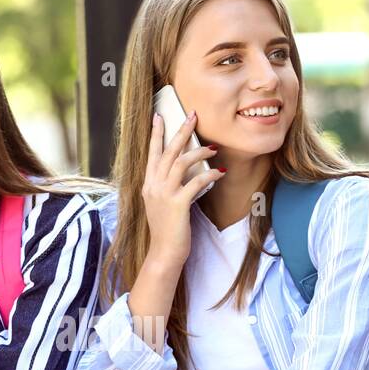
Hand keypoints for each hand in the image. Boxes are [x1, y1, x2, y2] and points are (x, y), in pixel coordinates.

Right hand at [140, 111, 222, 268]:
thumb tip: (185, 172)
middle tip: (192, 116)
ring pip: (180, 162)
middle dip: (181, 131)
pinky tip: (220, 172)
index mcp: (148, 184)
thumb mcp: (162, 204)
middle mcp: (153, 186)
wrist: (164, 253)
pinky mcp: (178, 204)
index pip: (151, 153)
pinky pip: (196, 182)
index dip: (156, 134)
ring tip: (213, 147)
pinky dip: (209, 175)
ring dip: (199, 152)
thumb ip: (167, 187)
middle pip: (167, 151)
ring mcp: (164, 195)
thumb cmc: (166, 230)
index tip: (159, 116)